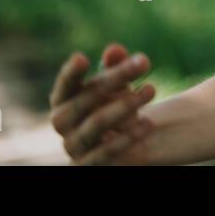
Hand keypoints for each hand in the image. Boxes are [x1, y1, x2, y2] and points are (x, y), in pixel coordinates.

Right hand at [49, 42, 156, 164]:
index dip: (71, 73)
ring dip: (126, 105)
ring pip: (97, 123)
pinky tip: (149, 124)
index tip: (82, 58)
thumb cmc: (114, 104)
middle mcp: (63, 122)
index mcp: (64, 98)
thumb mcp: (118, 84)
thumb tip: (115, 50)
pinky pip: (107, 152)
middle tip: (144, 61)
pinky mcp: (88, 165)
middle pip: (86, 99)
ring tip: (152, 89)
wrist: (124, 143)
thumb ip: (116, 66)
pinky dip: (128, 137)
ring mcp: (74, 145)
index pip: (65, 84)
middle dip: (116, 78)